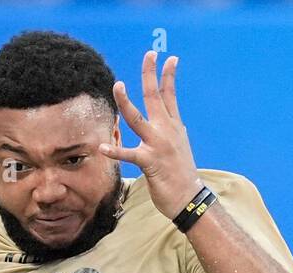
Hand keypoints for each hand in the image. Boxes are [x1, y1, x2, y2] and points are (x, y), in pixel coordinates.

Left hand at [99, 51, 203, 220]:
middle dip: (151, 75)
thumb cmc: (182, 175)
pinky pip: (128, 154)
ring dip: (126, 102)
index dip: (169, 76)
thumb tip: (170, 122)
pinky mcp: (149, 162)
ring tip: (118, 86)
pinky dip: (115, 151)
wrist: (189, 198)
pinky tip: (102, 148)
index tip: (169, 59)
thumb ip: (171, 131)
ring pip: (138, 119)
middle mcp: (167, 131)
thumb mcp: (180, 147)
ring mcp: (158, 145)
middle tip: (149, 54)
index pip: (171, 96)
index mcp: (174, 127)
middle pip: (156, 97)